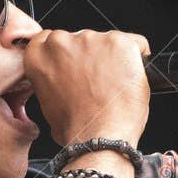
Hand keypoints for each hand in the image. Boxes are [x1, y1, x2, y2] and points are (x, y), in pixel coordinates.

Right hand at [23, 28, 150, 146]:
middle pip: (82, 39)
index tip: (79, 67)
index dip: (70, 55)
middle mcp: (62, 41)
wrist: (99, 138)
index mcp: (40, 54)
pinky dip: (137, 58)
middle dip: (92, 57)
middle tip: (99, 83)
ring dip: (113, 59)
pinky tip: (132, 79)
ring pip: (108, 42)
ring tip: (115, 87)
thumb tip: (67, 83)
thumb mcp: (49, 105)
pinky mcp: (119, 42)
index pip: (52, 39)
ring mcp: (92, 39)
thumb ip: (54, 82)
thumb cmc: (76, 129)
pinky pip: (137, 44)